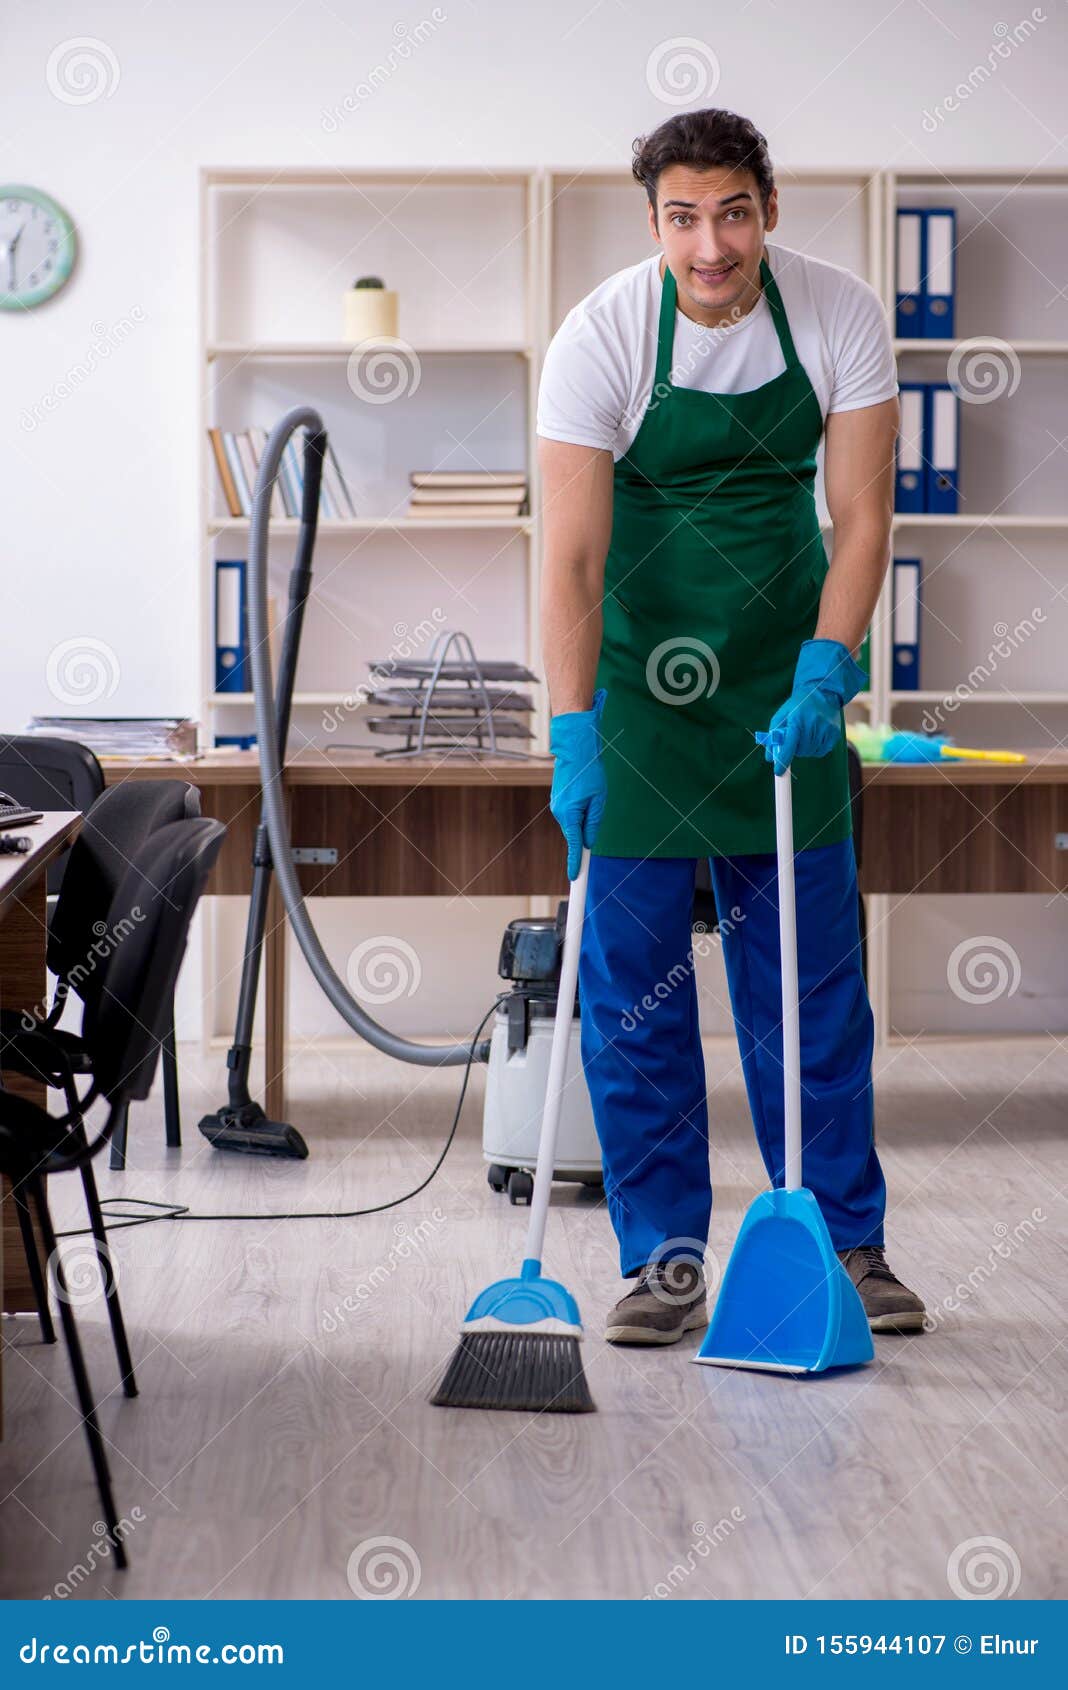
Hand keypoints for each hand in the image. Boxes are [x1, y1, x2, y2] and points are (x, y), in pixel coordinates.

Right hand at [549, 687, 606, 878]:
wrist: (575, 750)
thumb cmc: (590, 773)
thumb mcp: (599, 800)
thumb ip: (593, 823)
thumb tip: (588, 843)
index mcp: (570, 815)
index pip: (574, 847)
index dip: (575, 865)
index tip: (575, 879)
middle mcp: (559, 813)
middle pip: (576, 835)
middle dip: (586, 830)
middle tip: (595, 803)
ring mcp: (557, 807)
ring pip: (574, 824)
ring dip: (584, 817)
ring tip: (591, 793)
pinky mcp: (558, 802)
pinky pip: (571, 815)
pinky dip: (579, 812)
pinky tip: (584, 792)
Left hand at [762, 639, 866, 775]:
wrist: (822, 693)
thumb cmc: (797, 706)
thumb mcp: (781, 716)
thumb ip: (774, 737)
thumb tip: (770, 758)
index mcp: (797, 719)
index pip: (789, 745)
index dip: (783, 760)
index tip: (778, 771)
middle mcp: (813, 724)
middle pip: (800, 751)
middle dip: (794, 749)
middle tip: (794, 738)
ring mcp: (826, 730)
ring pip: (810, 752)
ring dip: (804, 749)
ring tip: (805, 734)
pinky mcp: (835, 734)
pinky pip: (821, 751)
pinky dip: (815, 748)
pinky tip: (814, 736)